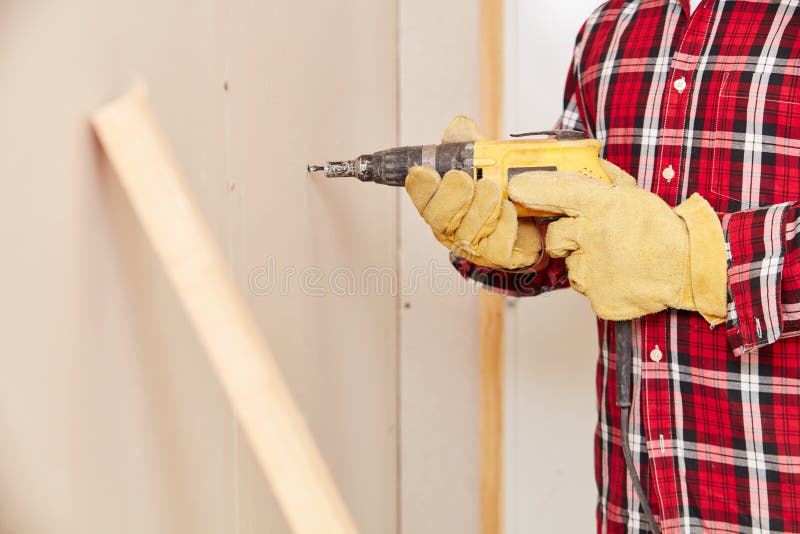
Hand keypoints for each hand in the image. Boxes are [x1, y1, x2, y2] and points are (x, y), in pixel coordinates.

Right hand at [405, 116, 541, 268]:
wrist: (538, 215)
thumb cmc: (504, 190)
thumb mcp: (488, 159)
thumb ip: (472, 143)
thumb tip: (458, 127)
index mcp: (441, 203)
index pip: (421, 199)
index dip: (420, 187)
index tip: (426, 171)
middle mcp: (451, 228)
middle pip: (439, 219)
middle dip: (454, 195)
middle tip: (468, 179)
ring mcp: (473, 246)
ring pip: (467, 232)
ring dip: (483, 207)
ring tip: (497, 192)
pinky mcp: (497, 257)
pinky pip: (495, 246)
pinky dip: (504, 224)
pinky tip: (511, 211)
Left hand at [507, 160, 726, 323]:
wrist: (689, 268)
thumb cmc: (661, 230)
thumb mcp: (634, 195)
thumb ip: (606, 181)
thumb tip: (590, 164)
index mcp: (602, 206)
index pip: (557, 192)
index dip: (533, 189)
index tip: (517, 189)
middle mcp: (591, 237)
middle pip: (556, 237)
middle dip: (568, 238)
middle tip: (595, 239)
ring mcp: (593, 270)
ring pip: (571, 266)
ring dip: (586, 262)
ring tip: (616, 259)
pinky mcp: (598, 297)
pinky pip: (586, 288)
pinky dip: (599, 284)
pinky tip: (621, 276)